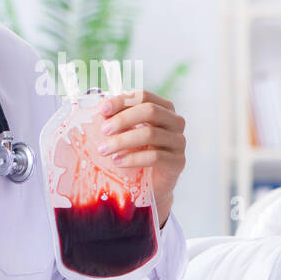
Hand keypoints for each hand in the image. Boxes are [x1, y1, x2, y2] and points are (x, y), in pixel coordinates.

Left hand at [96, 89, 185, 226]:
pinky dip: (133, 158)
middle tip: (103, 130)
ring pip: (150, 134)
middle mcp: (176, 122)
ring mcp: (179, 142)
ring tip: (104, 150)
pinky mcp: (178, 162)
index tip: (102, 110)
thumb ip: (119, 120)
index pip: (144, 96)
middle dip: (123, 119)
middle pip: (150, 111)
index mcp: (164, 108)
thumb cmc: (139, 152)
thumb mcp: (128, 132)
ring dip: (123, 141)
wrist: (153, 183)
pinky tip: (117, 162)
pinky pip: (155, 157)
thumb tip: (102, 111)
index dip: (122, 101)